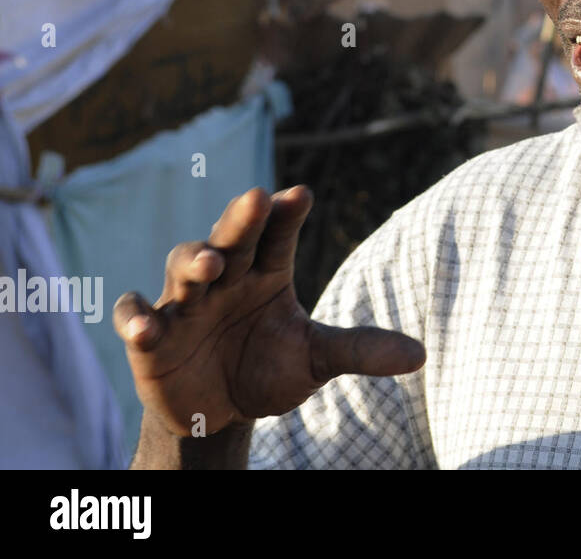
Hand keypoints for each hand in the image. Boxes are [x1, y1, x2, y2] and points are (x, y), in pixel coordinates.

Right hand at [113, 186, 425, 436]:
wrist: (222, 412)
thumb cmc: (268, 369)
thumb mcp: (316, 360)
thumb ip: (360, 350)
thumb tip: (420, 355)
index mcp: (268, 272)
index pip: (278, 235)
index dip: (287, 214)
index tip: (301, 194)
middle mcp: (226, 277)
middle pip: (231, 238)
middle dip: (241, 219)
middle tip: (255, 197)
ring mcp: (185, 303)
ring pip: (182, 265)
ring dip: (193, 261)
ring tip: (211, 264)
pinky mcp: (151, 336)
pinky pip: (134, 315)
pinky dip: (134, 317)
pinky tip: (146, 327)